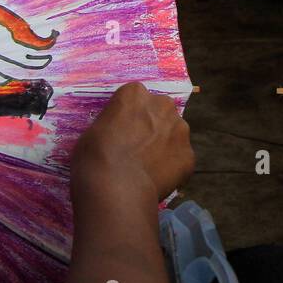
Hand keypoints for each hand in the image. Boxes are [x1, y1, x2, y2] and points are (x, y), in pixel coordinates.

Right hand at [72, 82, 192, 202]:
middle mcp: (163, 106)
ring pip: (174, 134)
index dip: (129, 115)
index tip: (122, 130)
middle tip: (138, 148)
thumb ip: (113, 125)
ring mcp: (180, 131)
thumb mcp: (93, 131)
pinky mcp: (189, 156)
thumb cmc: (94, 156)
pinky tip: (156, 180)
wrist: (116, 188)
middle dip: (153, 126)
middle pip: (160, 112)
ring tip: (148, 167)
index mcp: (136, 94)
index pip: (135, 98)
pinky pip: (180, 160)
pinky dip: (171, 168)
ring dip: (165, 145)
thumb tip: (118, 135)